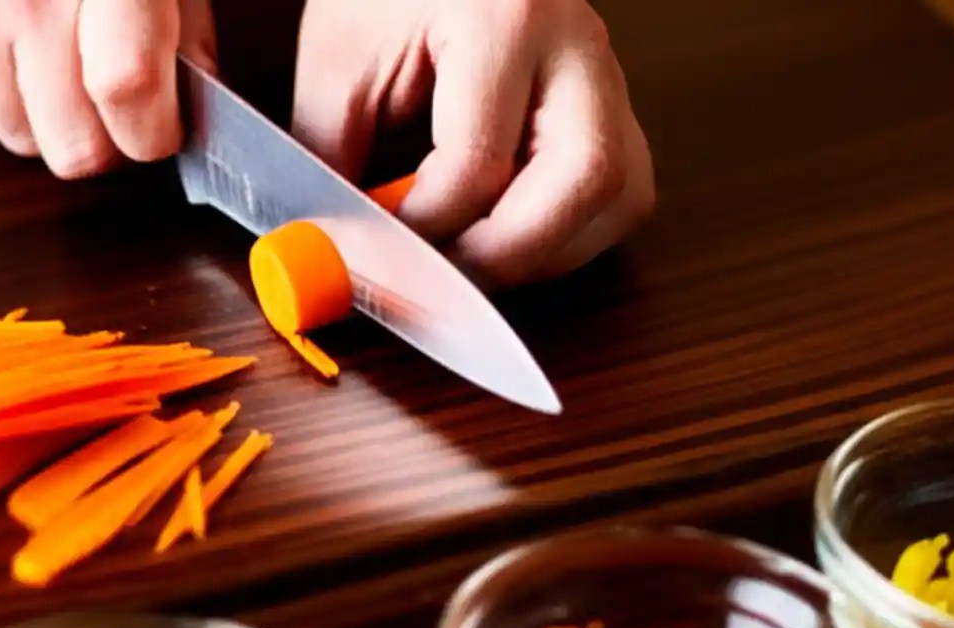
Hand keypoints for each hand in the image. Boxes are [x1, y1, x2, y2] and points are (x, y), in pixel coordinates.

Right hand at [0, 0, 215, 177]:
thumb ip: (183, 28)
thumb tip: (191, 106)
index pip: (128, 87)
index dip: (153, 130)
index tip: (161, 127)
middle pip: (75, 149)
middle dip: (103, 137)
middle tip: (110, 92)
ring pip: (23, 136)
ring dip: (47, 111)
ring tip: (54, 41)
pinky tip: (6, 16)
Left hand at [292, 0, 654, 286]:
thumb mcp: (338, 60)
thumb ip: (331, 154)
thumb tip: (331, 248)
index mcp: (505, 18)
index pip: (477, 161)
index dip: (421, 227)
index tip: (374, 249)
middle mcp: (576, 44)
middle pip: (588, 179)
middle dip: (508, 253)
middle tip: (441, 276)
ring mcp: (606, 74)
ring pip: (622, 195)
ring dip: (548, 250)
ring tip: (472, 257)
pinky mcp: (611, 102)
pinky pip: (619, 192)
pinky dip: (565, 233)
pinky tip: (506, 233)